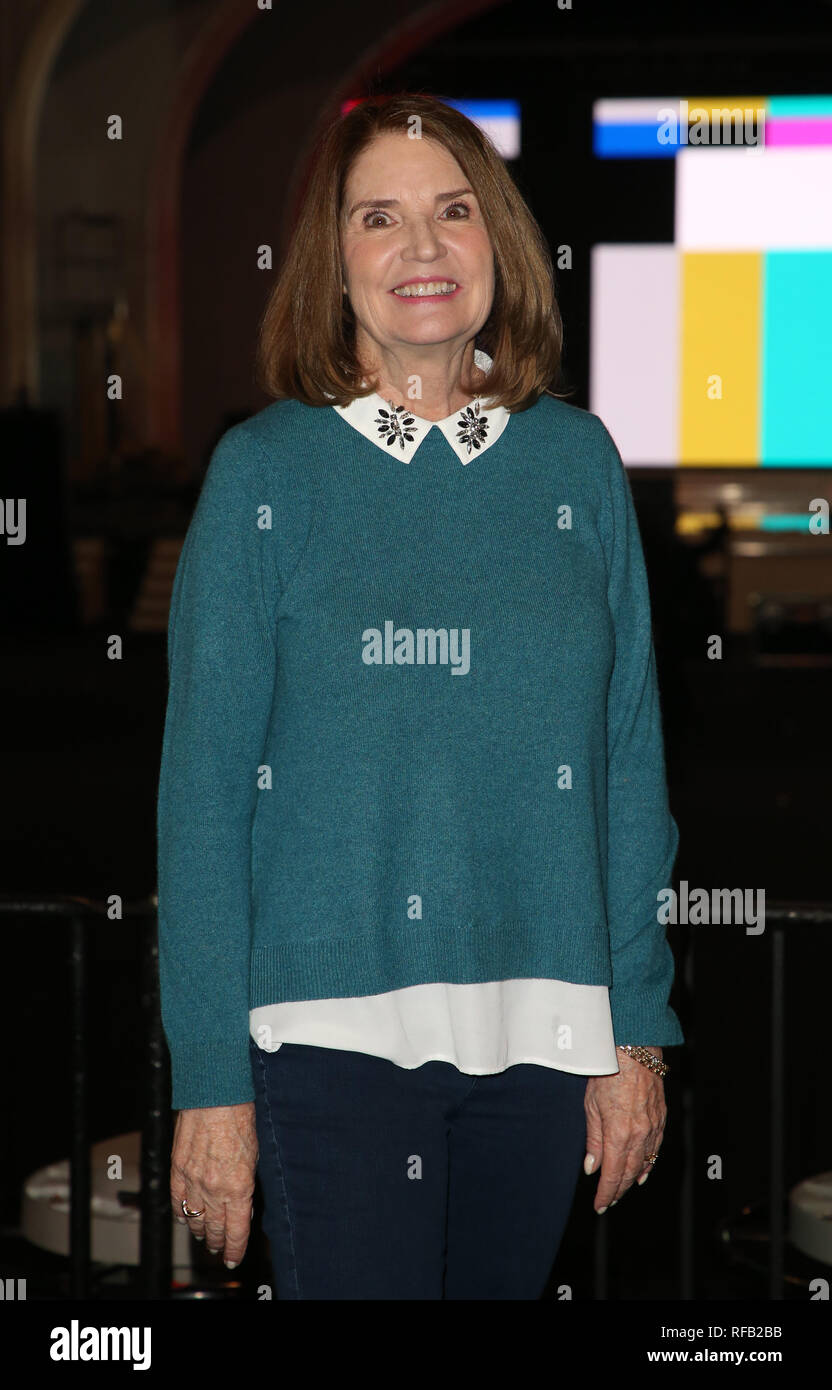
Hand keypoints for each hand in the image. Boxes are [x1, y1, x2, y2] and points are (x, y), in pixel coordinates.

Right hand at [170, 1102, 258, 1267]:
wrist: (214, 1096)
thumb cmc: (240, 1119)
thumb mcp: (254, 1156)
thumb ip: (246, 1184)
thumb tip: (242, 1204)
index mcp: (238, 1187)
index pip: (236, 1230)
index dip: (235, 1249)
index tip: (234, 1257)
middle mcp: (214, 1188)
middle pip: (214, 1228)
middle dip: (219, 1242)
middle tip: (221, 1248)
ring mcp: (193, 1180)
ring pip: (194, 1218)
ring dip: (200, 1230)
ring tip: (205, 1236)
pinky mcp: (178, 1169)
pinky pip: (177, 1201)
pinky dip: (181, 1213)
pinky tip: (184, 1218)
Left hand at [583, 1046, 665, 1212]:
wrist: (634, 1051)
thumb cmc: (607, 1072)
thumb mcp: (591, 1105)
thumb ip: (593, 1140)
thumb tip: (592, 1167)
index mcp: (619, 1133)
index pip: (613, 1174)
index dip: (606, 1193)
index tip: (599, 1205)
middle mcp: (639, 1134)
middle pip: (630, 1172)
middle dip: (619, 1190)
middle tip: (608, 1200)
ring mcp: (653, 1127)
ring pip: (645, 1163)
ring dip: (633, 1179)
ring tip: (622, 1190)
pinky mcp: (661, 1118)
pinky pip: (656, 1148)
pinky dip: (649, 1163)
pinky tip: (644, 1171)